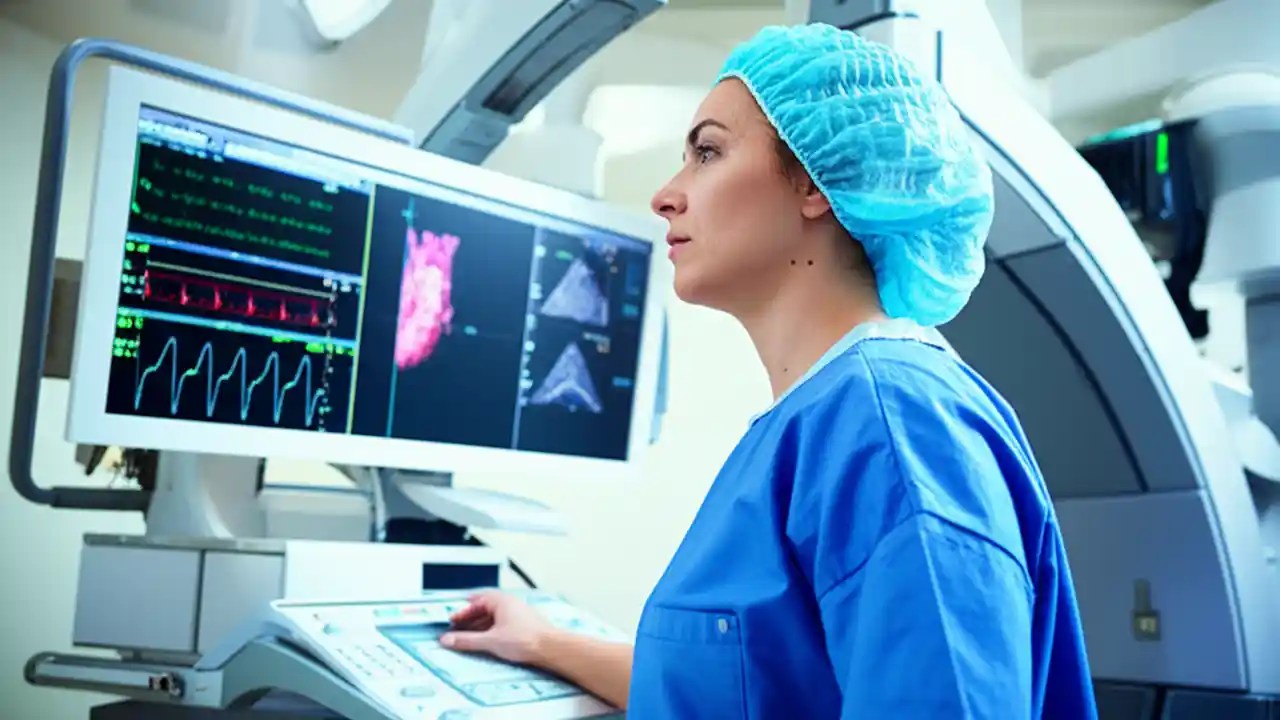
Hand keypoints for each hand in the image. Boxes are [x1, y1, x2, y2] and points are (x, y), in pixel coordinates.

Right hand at [440, 590, 558, 665]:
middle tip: (457, 628)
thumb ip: (467, 640)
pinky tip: (487, 641)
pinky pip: (501, 624)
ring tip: (469, 637)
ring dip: (479, 626)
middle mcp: (510, 603)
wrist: (551, 648)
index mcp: (501, 600)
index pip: (476, 601)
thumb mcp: (491, 641)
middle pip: (484, 608)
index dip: (462, 611)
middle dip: (469, 619)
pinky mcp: (523, 625)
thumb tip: (448, 640)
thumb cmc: (526, 639)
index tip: (452, 621)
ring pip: (493, 617)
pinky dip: (490, 630)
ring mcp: (517, 613)